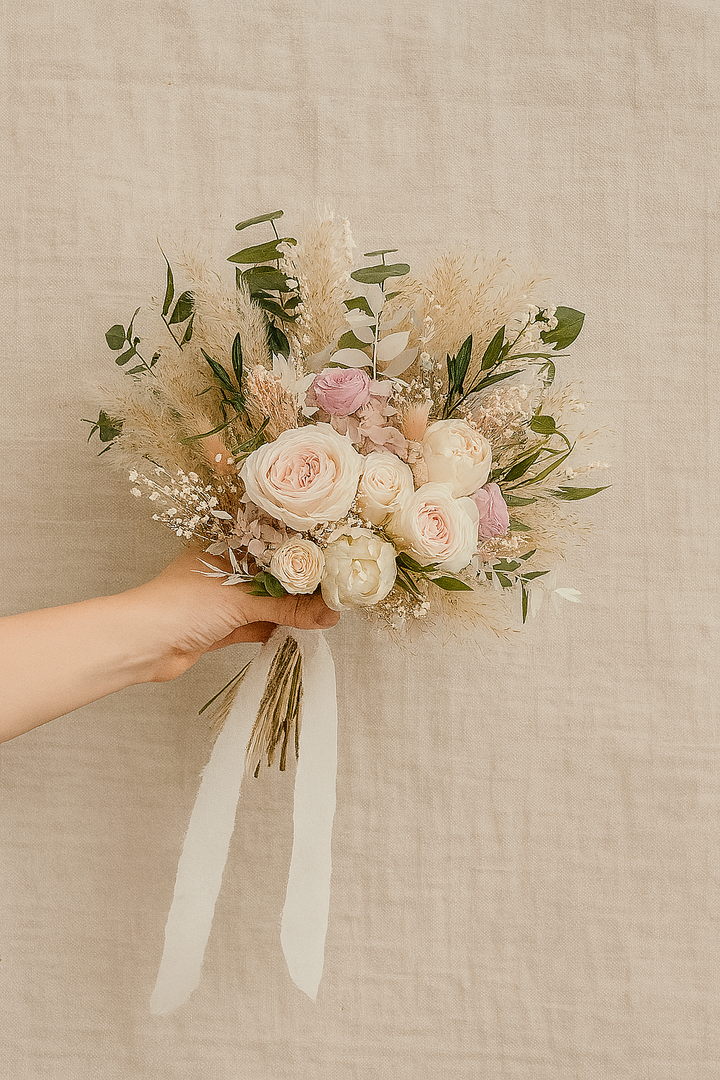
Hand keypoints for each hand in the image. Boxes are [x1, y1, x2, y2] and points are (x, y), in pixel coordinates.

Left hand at [129, 548, 340, 682]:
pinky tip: (305, 626)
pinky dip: (278, 625)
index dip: (301, 542)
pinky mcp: (221, 626)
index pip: (270, 535)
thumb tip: (332, 614)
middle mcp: (225, 566)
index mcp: (225, 543)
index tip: (334, 546)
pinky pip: (258, 623)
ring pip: (266, 598)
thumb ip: (289, 607)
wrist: (141, 645)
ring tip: (330, 605)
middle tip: (338, 579)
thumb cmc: (182, 604)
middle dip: (301, 577)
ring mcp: (223, 597)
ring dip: (292, 605)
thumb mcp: (242, 600)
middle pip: (271, 570)